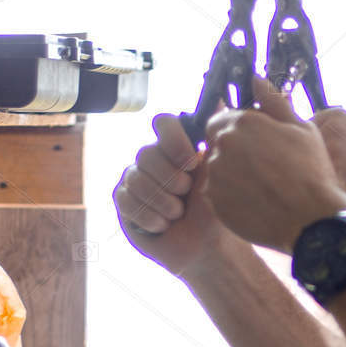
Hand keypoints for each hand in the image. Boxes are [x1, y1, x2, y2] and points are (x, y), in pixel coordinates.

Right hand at [112, 114, 242, 278]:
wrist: (206, 248)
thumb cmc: (216, 211)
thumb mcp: (222, 172)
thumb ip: (216, 138)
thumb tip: (222, 98)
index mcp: (176, 146)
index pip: (163, 122)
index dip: (173, 141)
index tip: (191, 162)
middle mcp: (153, 157)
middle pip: (147, 153)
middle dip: (171, 180)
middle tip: (186, 195)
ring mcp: (134, 177)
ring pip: (136, 178)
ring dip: (163, 202)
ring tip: (178, 213)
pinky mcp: (123, 200)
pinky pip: (127, 200)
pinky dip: (151, 217)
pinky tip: (163, 225)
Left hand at [205, 77, 345, 253]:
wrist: (310, 219)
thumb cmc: (312, 172)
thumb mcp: (301, 128)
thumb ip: (274, 101)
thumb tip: (256, 79)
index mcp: (241, 123)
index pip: (222, 118)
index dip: (238, 128)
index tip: (254, 140)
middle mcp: (222, 146)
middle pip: (218, 144)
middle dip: (235, 151)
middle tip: (262, 165)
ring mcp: (216, 176)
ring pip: (217, 169)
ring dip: (232, 173)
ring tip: (262, 185)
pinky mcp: (215, 203)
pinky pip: (218, 194)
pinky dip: (232, 196)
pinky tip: (257, 201)